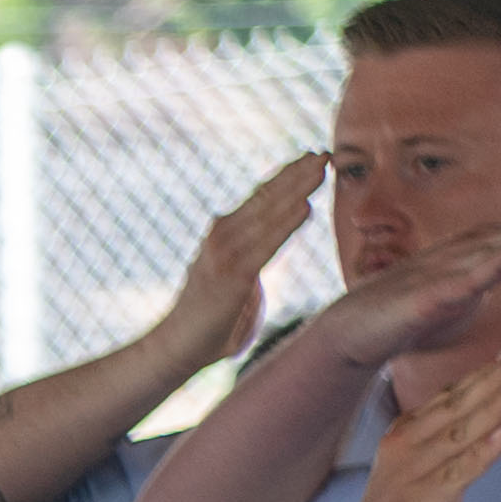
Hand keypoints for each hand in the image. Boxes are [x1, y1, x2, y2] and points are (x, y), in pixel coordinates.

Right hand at [161, 156, 327, 367]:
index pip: (260, 201)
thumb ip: (252, 266)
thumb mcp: (238, 287)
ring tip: (322, 166)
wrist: (175, 349)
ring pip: (268, 213)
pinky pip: (265, 244)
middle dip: (297, 174)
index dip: (287, 179)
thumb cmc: (208, 326)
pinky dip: (286, 223)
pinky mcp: (231, 274)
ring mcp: (225, 254)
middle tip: (326, 152)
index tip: (313, 160)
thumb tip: (264, 259)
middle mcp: (222, 237)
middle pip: (265, 198)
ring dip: (297, 187)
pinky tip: (305, 206)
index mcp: (225, 238)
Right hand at [310, 199, 500, 374]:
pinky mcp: (433, 298)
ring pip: (500, 252)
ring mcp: (447, 278)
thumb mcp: (448, 304)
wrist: (348, 336)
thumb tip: (496, 279)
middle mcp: (460, 264)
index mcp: (469, 266)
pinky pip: (472, 279)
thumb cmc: (396, 320)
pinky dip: (500, 261)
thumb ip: (473, 289)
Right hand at [327, 362, 500, 501]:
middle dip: (491, 379)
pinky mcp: (423, 501)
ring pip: (460, 434)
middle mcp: (405, 446)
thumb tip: (491, 417)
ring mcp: (412, 473)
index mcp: (404, 434)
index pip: (447, 396)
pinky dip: (482, 454)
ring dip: (492, 407)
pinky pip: (458, 473)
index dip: (480, 373)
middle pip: (455, 407)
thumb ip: (448, 440)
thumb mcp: (420, 466)